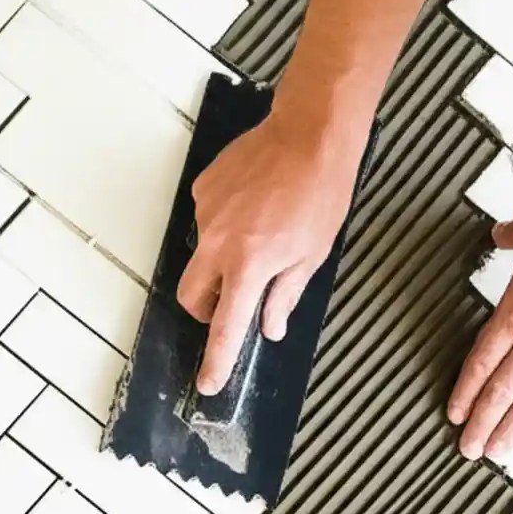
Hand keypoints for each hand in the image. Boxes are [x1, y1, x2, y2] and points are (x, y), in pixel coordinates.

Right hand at [178, 114, 362, 394]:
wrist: (308, 133)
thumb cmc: (320, 191)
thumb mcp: (311, 254)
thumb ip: (284, 295)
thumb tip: (269, 326)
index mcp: (250, 265)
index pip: (226, 326)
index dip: (217, 359)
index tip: (208, 381)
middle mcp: (219, 243)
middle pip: (192, 296)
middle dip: (206, 310)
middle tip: (232, 304)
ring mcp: (206, 214)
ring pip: (201, 256)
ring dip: (221, 260)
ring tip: (260, 233)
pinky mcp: (202, 189)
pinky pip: (206, 220)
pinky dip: (223, 226)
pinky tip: (252, 207)